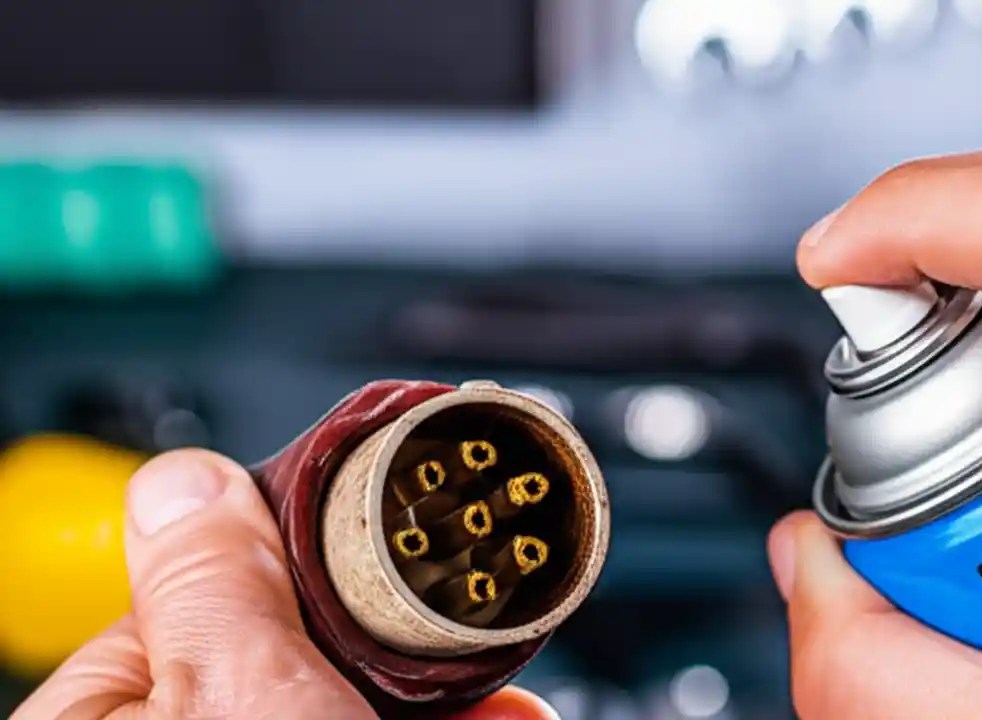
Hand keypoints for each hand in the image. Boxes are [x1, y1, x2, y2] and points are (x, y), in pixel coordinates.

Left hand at [15, 450, 555, 719]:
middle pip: (312, 655)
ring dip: (461, 696)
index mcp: (114, 717)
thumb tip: (185, 475)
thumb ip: (210, 579)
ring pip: (373, 700)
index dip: (309, 565)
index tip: (388, 544)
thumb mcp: (230, 692)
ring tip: (514, 698)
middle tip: (472, 638)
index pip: (209, 598)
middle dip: (406, 645)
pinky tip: (511, 717)